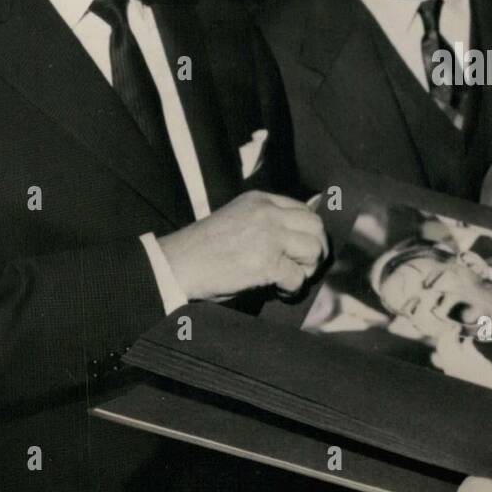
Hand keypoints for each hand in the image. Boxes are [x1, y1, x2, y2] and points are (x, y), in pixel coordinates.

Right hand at [157, 191, 326, 301]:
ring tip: (291, 278)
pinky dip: (292, 288)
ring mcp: (268, 236)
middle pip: (315, 226)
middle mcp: (268, 213)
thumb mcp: (237, 219)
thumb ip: (265, 222)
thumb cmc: (202, 248)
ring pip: (313, 249)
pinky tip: (280, 291)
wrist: (176, 264)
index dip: (308, 232)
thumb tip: (297, 239)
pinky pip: (297, 277)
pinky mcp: (266, 263)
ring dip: (307, 268)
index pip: (304, 210)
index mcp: (260, 200)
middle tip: (305, 266)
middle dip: (316, 249)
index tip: (303, 249)